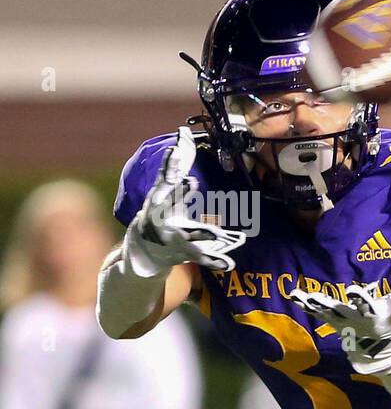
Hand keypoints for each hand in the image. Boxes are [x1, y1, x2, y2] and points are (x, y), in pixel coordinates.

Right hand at [124, 127, 246, 274]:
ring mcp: (174, 237)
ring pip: (190, 234)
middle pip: (172, 206)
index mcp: (159, 201)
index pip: (164, 182)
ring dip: (202, 233)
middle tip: (189, 182)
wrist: (144, 250)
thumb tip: (178, 145)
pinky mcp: (184, 253)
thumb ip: (171, 173)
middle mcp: (164, 218)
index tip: (176, 153)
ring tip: (216, 233)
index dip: (169, 169)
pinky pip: (201, 257)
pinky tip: (228, 263)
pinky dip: (214, 261)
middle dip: (180, 195)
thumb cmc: (157, 215)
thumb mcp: (161, 194)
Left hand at [289, 255, 390, 375]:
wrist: (388, 352)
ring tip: (302, 294)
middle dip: (339, 305)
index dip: (370, 299)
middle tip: (322, 298)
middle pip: (352, 311)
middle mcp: (365, 320)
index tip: (358, 290)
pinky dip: (307, 305)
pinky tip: (295, 294)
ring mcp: (349, 324)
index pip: (381, 305)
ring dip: (317, 305)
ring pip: (331, 313)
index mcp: (385, 314)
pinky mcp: (337, 324)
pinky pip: (320, 313)